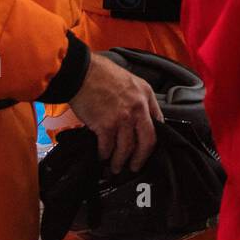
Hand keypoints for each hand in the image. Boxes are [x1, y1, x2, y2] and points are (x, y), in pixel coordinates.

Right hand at [68, 53, 162, 173]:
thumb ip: (136, 99)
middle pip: (147, 141)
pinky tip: (102, 156)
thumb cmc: (100, 73)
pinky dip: (104, 154)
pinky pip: (108, 147)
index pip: (159, 122)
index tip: (147, 149)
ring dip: (119, 161)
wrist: (80, 72)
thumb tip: (136, 119)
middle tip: (135, 167)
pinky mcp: (105, 126)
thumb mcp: (129, 81)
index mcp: (146, 94)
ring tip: (115, 167)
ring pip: (126, 148)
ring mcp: (123, 118)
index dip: (152, 139)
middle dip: (140, 158)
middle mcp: (138, 107)